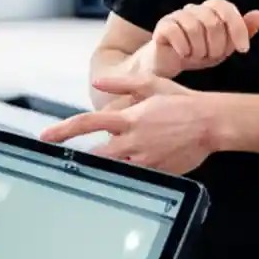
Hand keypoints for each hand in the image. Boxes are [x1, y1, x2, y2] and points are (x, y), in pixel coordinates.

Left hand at [40, 74, 215, 174]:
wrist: (211, 122)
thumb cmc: (183, 101)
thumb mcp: (152, 84)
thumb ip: (122, 83)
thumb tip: (98, 83)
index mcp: (128, 118)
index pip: (87, 124)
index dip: (63, 130)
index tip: (46, 137)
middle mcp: (132, 140)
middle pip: (96, 154)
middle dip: (83, 158)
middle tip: (70, 160)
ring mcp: (145, 158)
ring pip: (115, 167)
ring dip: (108, 165)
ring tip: (105, 164)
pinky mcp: (157, 170)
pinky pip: (137, 175)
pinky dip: (131, 171)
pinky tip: (133, 168)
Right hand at [147, 0, 258, 78]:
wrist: (169, 65)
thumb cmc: (198, 54)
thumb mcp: (225, 47)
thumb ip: (242, 31)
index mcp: (210, 11)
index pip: (226, 8)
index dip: (237, 28)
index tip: (243, 50)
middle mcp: (194, 9)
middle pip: (212, 21)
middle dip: (217, 45)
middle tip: (212, 56)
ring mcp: (176, 16)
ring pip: (194, 28)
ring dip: (199, 49)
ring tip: (196, 56)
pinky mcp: (162, 26)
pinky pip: (175, 32)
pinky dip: (183, 48)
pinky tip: (183, 55)